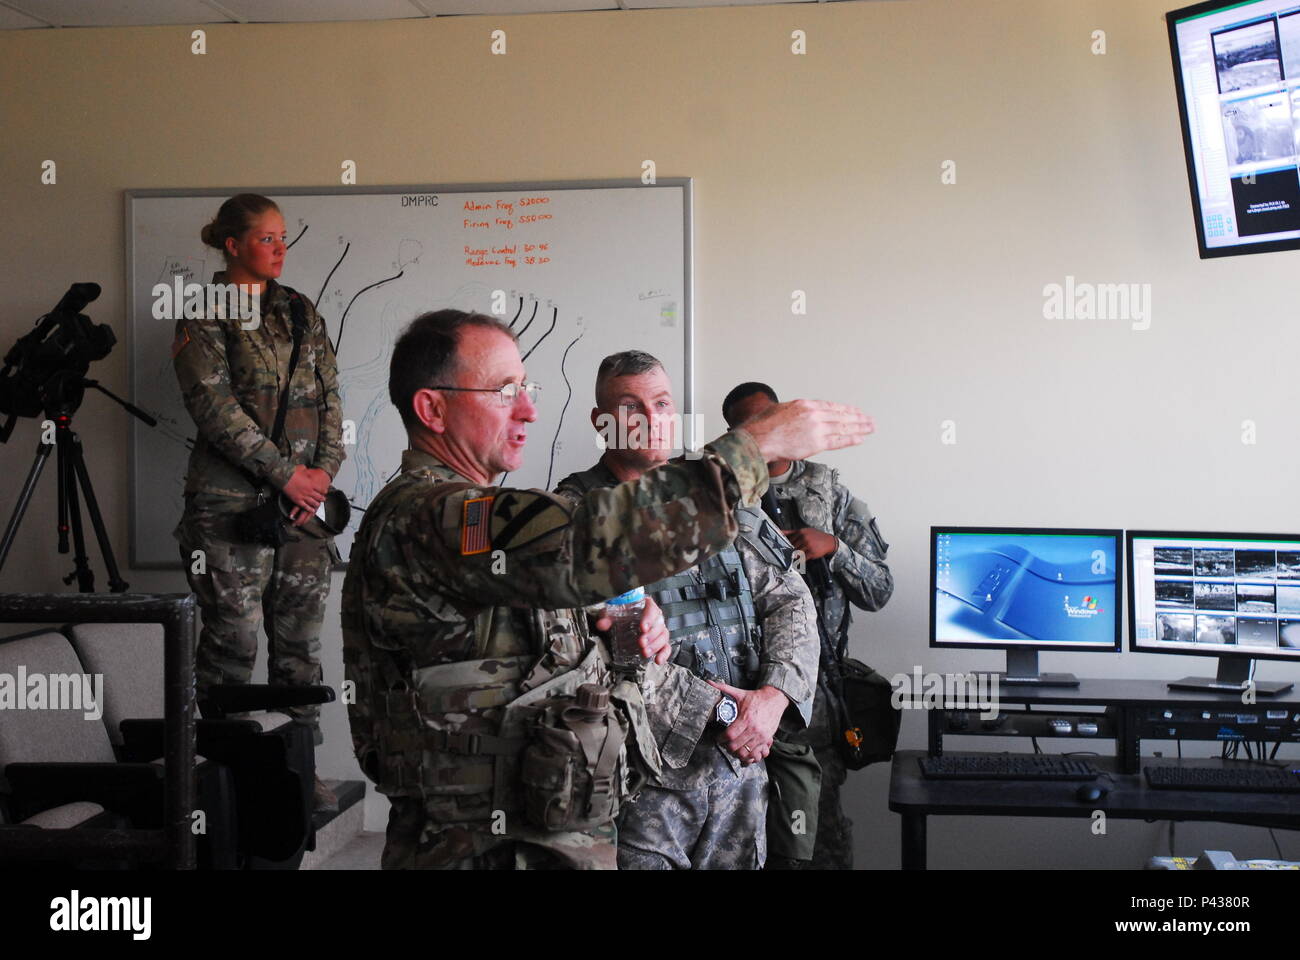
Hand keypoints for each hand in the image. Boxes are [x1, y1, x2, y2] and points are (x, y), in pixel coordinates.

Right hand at [281, 464, 328, 515]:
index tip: (325, 491)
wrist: (284, 477)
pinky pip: (305, 506)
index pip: (321, 489)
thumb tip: (305, 468)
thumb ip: (305, 470)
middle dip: (322, 498)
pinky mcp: (297, 500)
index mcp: (311, 483)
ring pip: (313, 502)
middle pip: (318, 497)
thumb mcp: (302, 469)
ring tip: (318, 505)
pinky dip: (309, 509)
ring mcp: (303, 496)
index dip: (324, 490)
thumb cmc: (292, 472)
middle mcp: (309, 491)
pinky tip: (312, 510)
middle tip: (323, 499)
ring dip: (316, 504)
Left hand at [592, 596, 670, 664]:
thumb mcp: (612, 613)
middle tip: (640, 642)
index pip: (652, 609)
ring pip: (663, 636)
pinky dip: (664, 654)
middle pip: (659, 625)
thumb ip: (606, 617)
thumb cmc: (621, 613)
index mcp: (646, 606)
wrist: (624, 619)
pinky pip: (666, 647)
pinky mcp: (659, 641)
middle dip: (650, 636)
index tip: (643, 627)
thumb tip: (601, 624)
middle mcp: (655, 617)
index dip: (649, 618)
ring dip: (655, 646)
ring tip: (644, 652)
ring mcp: (658, 630)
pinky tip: (658, 660)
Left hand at [707, 680, 788, 764]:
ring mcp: (761, 736)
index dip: (721, 739)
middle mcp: (754, 729)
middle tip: (724, 744)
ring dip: (736, 753)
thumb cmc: (756, 698)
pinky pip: (756, 753)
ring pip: (745, 752)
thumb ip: (723, 688)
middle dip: (727, 747)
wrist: (775, 699)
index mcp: (746, 718)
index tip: (718, 738)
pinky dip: (748, 755)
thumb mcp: (739, 693)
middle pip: (736, 746)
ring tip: (732, 748)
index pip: (730, 735)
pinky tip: (743, 751)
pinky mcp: (766, 739)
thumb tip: (709, 683)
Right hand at [739, 399, 873, 462]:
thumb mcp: (781, 409)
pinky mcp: (816, 443)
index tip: (856, 412)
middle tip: (870, 420)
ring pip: (843, 427)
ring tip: (870, 428)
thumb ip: (795, 412)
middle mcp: (814, 415)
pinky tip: (860, 438)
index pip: (832, 407)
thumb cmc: (763, 426)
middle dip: (858, 418)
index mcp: (806, 405)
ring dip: (859, 428)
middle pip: (841, 416)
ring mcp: (816, 429)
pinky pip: (838, 441)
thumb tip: (799, 415)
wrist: (758, 439)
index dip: (847, 410)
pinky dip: (850, 439)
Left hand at [783, 527, 836, 560]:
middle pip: (792, 547)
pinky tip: (799, 560)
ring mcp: (808, 545)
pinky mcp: (812, 552)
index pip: (789, 539)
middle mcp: (804, 538)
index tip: (781, 548)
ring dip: (794, 556)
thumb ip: (792, 532)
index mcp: (801, 532)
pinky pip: (803, 558)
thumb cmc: (816, 536)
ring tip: (793, 557)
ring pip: (796, 553)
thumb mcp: (805, 531)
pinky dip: (800, 560)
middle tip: (786, 554)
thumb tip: (779, 531)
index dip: (785, 544)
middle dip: (789, 551)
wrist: (829, 541)